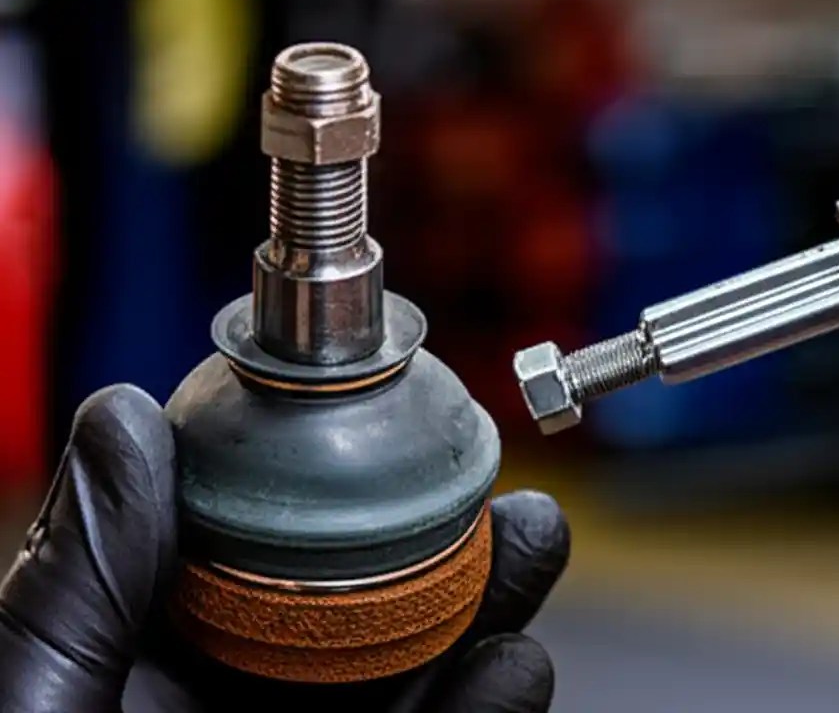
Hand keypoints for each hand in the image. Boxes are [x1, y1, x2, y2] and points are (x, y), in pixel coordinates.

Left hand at [0, 384, 569, 711]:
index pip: (237, 547)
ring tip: (526, 542)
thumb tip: (121, 419)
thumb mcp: (40, 711)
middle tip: (478, 470)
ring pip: (421, 672)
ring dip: (486, 606)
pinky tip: (514, 668)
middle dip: (433, 532)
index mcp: (147, 667)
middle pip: (356, 600)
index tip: (350, 418)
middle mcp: (240, 711)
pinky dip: (493, 708)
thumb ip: (81, 582)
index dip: (299, 476)